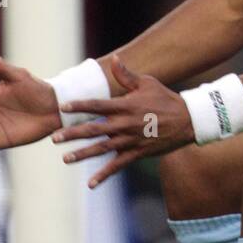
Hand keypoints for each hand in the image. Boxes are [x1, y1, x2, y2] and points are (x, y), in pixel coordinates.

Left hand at [51, 55, 193, 187]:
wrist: (188, 121)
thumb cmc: (165, 99)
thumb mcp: (147, 83)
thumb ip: (126, 75)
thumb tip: (115, 59)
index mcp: (126, 105)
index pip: (98, 105)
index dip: (80, 105)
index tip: (63, 107)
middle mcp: (126, 124)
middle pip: (95, 129)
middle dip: (73, 133)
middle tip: (55, 138)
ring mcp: (131, 140)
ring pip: (103, 148)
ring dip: (83, 154)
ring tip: (66, 159)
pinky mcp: (137, 153)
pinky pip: (118, 165)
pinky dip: (104, 175)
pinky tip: (91, 184)